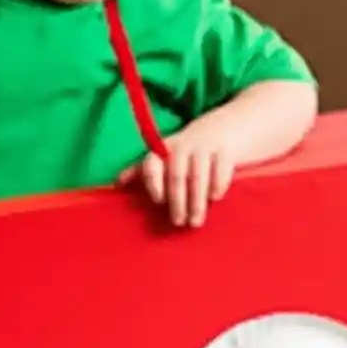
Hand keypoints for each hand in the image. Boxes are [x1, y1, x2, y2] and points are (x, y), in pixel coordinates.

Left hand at [118, 120, 236, 228]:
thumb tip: (118, 183)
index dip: (152, 180)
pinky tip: (215, 198)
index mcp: (165, 149)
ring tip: (195, 221)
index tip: (158, 199)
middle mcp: (183, 146)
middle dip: (177, 200)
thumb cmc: (192, 148)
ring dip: (196, 201)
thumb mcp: (168, 154)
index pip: (152, 162)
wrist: (229, 125)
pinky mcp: (226, 151)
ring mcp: (205, 147)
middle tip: (177, 222)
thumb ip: (144, 169)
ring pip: (197, 176)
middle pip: (176, 175)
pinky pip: (220, 169)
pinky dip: (217, 184)